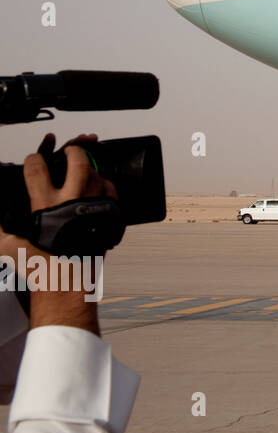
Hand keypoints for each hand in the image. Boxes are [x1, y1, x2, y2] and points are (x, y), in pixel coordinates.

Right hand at [7, 134, 116, 334]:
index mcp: (45, 205)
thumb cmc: (39, 266)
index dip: (34, 159)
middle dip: (73, 150)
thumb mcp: (9, 246)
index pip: (37, 168)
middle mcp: (72, 201)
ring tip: (83, 169)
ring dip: (90, 168)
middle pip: (78, 160)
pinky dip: (105, 184)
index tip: (35, 160)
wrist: (69, 282)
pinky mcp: (110, 215)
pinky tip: (98, 186)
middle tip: (70, 150)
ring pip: (97, 173)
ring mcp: (94, 206)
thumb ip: (0, 229)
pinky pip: (112, 190)